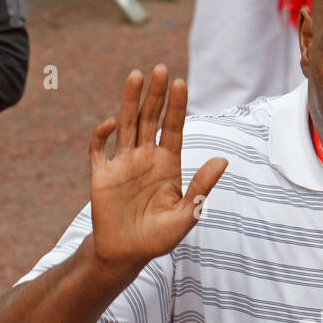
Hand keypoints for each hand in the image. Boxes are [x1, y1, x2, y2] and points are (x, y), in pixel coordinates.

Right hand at [89, 66, 226, 274]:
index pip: (173, 128)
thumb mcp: (187, 215)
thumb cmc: (159, 237)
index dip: (176, 106)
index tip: (181, 83)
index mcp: (167, 164)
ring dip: (130, 101)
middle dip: (156, 95)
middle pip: (150, 119)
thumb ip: (202, 188)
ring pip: (126, 125)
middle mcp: (145, 158)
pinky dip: (102, 135)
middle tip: (161, 69)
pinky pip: (99, 150)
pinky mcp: (101, 175)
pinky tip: (110, 124)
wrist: (127, 254)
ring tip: (136, 76)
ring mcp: (122, 164)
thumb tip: (223, 161)